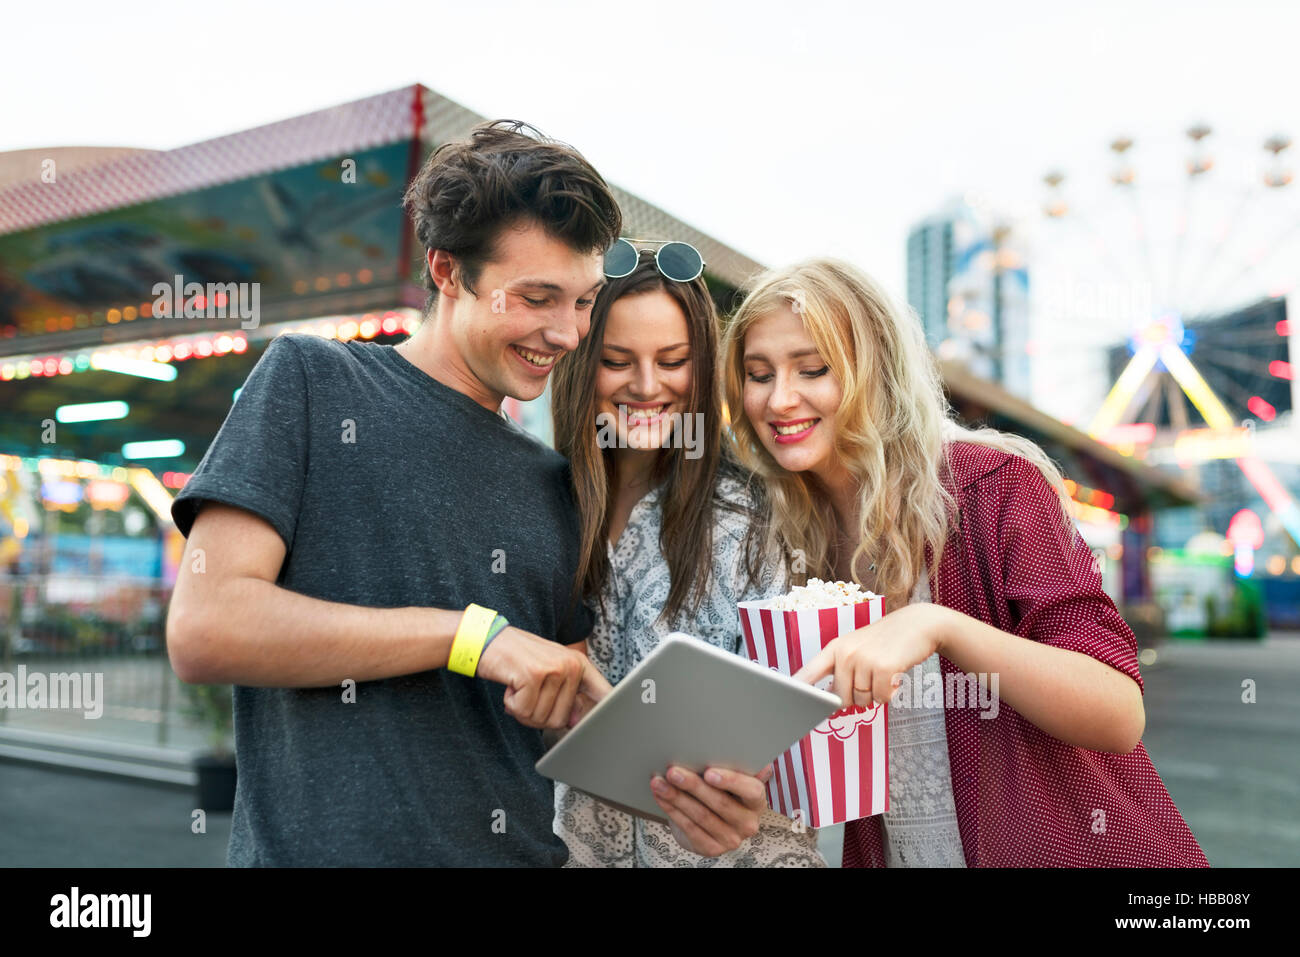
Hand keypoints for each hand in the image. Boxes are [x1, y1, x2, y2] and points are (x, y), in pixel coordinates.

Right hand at [476, 626, 611, 728]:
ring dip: (523, 710)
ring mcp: (553, 669)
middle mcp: (570, 665)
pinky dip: (512, 705)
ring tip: (519, 687)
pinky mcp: (533, 676)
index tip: (616, 726)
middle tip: (527, 694)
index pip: (603, 693)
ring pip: (541, 718)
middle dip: (538, 715)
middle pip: (561, 719)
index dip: (609, 712)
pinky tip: (511, 686)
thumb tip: (575, 722)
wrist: (487, 640)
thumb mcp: (548, 672)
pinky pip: (524, 711)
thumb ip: (565, 695)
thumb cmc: (518, 658)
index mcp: (578, 664)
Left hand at [649, 764, 772, 856]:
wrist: (712, 823)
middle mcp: (748, 823)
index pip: (751, 791)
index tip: (709, 772)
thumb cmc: (723, 793)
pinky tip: (661, 797)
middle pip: (720, 803)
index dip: (731, 781)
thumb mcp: (732, 780)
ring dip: (676, 797)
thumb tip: (751, 757)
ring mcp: (730, 838)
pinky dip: (672, 810)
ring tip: (659, 782)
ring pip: (700, 816)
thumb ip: (738, 767)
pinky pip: (689, 828)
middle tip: (673, 771)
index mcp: (756, 801)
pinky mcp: (711, 848)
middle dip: (693, 785)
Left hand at [792, 603, 950, 709]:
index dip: (798, 689)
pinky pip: (881, 699)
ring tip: (882, 673)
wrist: (917, 625)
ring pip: (862, 700)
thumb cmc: (886, 640)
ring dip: (875, 694)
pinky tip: (893, 677)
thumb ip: (842, 671)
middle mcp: (846, 653)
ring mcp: (864, 659)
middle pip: (840, 698)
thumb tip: (832, 702)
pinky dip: (889, 694)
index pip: (810, 672)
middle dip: (856, 697)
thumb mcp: (857, 647)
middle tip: (869, 679)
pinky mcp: (883, 668)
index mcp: (835, 648)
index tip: (786, 700)